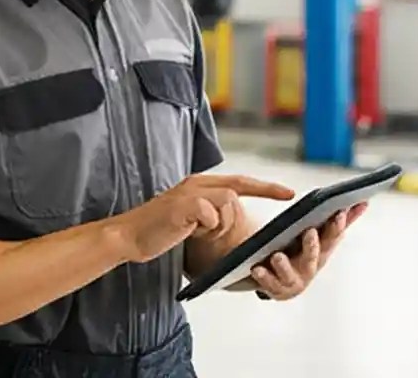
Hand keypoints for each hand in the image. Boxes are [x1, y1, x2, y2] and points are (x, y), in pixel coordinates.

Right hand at [113, 174, 293, 263]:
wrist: (128, 236)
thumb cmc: (158, 231)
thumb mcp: (190, 219)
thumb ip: (209, 213)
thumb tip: (231, 219)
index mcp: (199, 185)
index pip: (239, 181)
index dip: (265, 187)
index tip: (289, 193)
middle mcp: (196, 183)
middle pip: (235, 192)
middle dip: (234, 217)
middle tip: (219, 231)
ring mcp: (189, 192)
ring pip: (227, 203)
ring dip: (218, 225)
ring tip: (195, 233)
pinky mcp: (183, 205)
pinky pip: (210, 214)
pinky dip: (205, 227)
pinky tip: (188, 232)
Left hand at [249, 202, 367, 299]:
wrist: (271, 273)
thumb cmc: (296, 248)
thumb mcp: (314, 229)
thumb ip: (333, 217)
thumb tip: (362, 202)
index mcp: (321, 249)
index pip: (333, 235)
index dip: (337, 225)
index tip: (339, 212)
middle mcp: (311, 266)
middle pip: (315, 255)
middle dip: (313, 244)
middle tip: (309, 232)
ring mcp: (294, 280)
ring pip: (290, 273)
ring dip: (285, 265)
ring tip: (276, 256)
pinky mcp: (276, 290)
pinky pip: (269, 284)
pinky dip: (264, 277)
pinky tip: (256, 268)